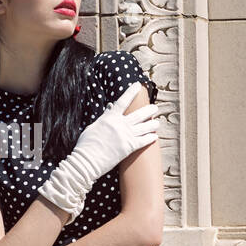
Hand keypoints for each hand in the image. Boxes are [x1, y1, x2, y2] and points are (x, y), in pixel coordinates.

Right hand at [37, 81, 159, 223]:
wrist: (87, 160)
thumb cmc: (87, 144)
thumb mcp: (93, 126)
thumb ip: (104, 117)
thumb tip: (110, 108)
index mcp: (109, 117)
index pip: (122, 101)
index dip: (131, 92)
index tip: (138, 85)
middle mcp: (120, 125)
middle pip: (138, 115)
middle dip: (149, 110)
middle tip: (155, 107)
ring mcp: (125, 136)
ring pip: (144, 127)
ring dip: (152, 124)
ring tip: (158, 122)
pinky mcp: (129, 147)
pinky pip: (143, 141)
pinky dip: (150, 138)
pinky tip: (155, 137)